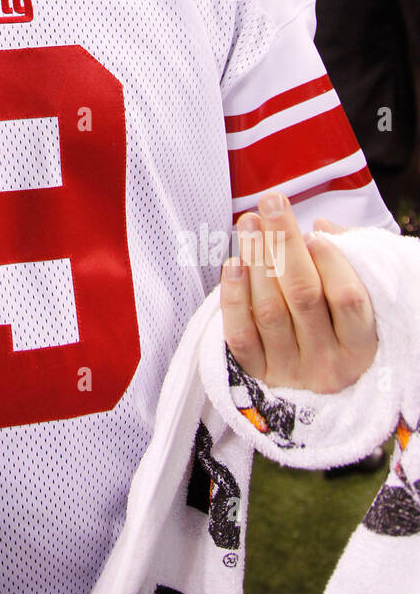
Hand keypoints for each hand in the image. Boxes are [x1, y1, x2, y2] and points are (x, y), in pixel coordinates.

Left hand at [220, 193, 376, 392]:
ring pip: (270, 310)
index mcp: (361, 345)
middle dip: (284, 242)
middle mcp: (328, 363)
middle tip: (271, 203)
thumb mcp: (356, 300)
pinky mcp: (258, 375)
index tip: (312, 232)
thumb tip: (322, 229)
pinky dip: (234, 298)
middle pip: (303, 295)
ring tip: (248, 223)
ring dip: (256, 259)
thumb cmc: (337, 328)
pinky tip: (232, 264)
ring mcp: (291, 372)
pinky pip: (241, 335)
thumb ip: (347, 263)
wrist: (317, 390)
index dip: (331, 262)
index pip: (348, 298)